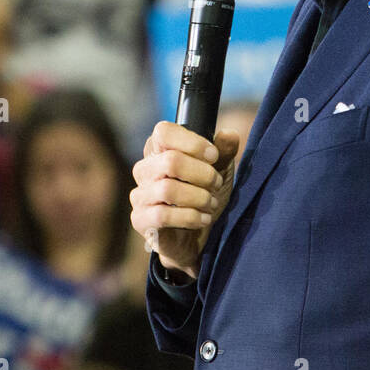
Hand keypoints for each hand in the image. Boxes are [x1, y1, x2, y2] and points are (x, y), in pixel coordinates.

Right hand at [130, 122, 240, 279]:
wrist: (196, 236)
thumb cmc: (203, 196)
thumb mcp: (219, 172)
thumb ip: (223, 153)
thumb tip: (229, 135)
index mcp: (158, 150)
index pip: (164, 132)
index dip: (192, 142)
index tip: (214, 156)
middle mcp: (144, 169)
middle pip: (171, 161)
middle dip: (203, 174)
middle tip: (216, 184)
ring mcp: (139, 195)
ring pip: (168, 189)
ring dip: (199, 197)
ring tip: (212, 203)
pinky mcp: (140, 219)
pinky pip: (162, 215)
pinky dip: (190, 217)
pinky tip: (203, 219)